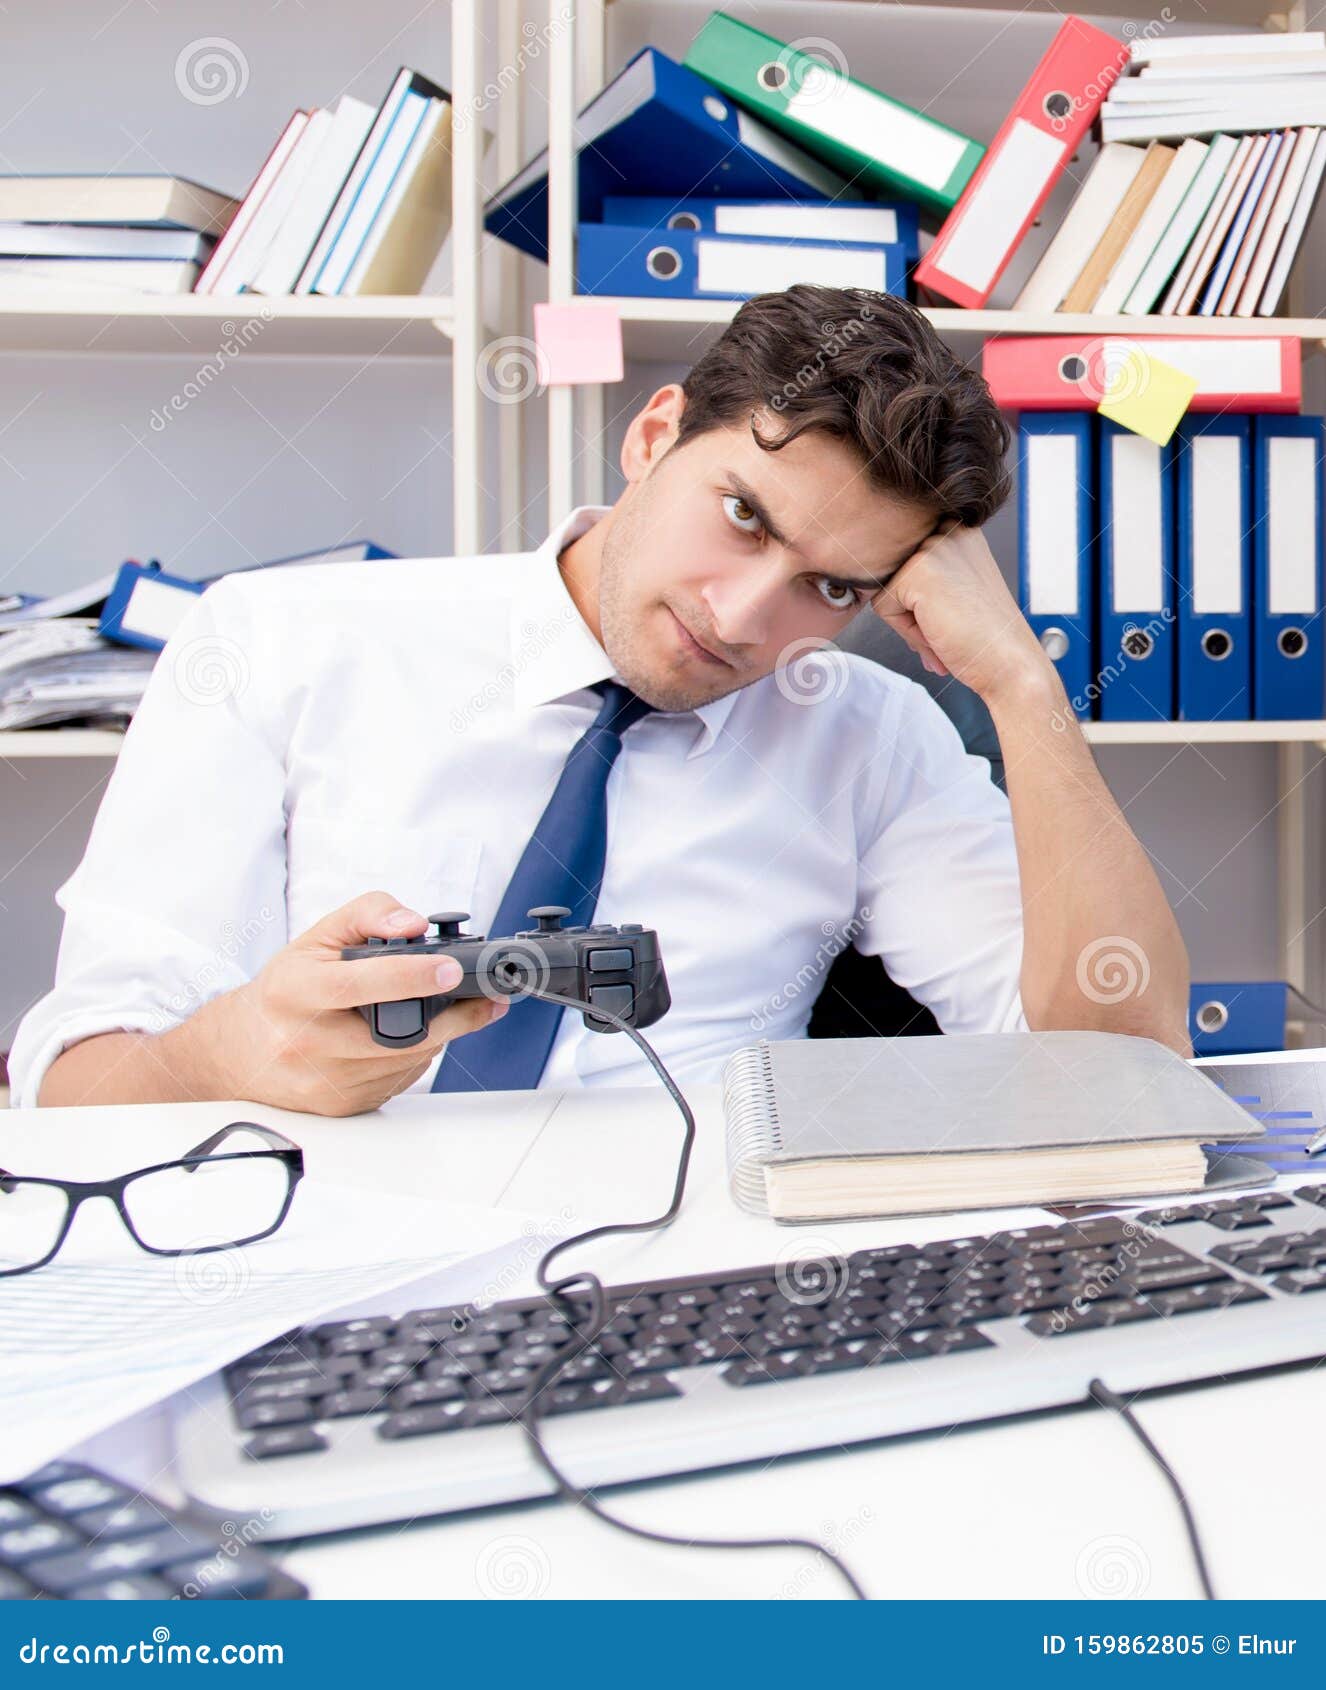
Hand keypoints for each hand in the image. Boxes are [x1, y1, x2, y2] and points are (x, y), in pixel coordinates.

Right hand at [198, 891, 505, 1116]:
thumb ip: (369, 914)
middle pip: (397, 1033)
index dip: (409, 976)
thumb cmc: (285, 990)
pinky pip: (400, 1080)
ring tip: (452, 1009)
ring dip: (440, 1034)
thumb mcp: (317, 937)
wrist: (241, 1051)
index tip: (450, 968)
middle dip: (453, 1015)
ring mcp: (325, 1081)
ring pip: (408, 1060)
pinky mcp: (343, 1106)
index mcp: (296, 992)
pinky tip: (414, 1037)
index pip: (358, 983)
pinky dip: (417, 1057)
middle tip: (487, 997)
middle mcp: (308, 1041)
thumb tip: (412, 923)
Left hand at [870, 522, 1052, 705]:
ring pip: (887, 591)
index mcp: (961, 531)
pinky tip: (940, 632)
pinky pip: (883, 607)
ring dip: (910, 621)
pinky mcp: (918, 571)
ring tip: (946, 629)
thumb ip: (923, 579)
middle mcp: (949, 530)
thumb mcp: (955, 592)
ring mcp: (934, 547)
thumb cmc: (987, 637)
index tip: (956, 614)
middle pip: (895, 576)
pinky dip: (905, 631)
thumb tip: (878, 586)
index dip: (923, 601)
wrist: (1011, 664)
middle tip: (951, 625)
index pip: (908, 564)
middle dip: (914, 611)